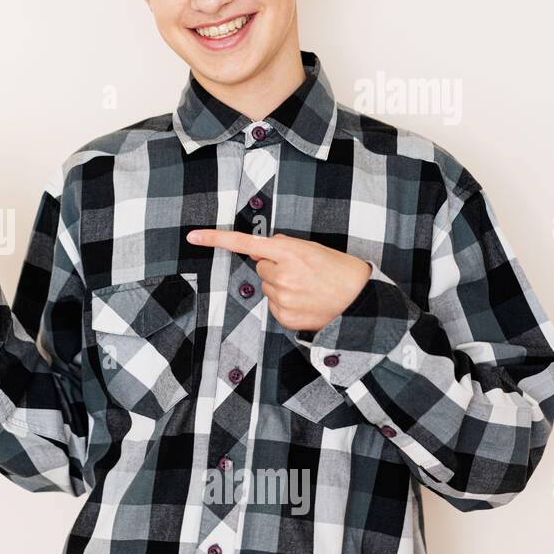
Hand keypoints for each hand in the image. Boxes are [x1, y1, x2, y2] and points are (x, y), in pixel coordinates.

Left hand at [185, 229, 371, 331]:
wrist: (361, 302)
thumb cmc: (340, 271)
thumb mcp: (314, 249)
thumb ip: (284, 246)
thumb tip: (261, 247)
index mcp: (289, 253)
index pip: (245, 243)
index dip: (216, 239)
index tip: (193, 237)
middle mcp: (281, 275)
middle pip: (260, 266)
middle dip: (275, 267)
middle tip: (303, 272)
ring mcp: (281, 298)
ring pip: (267, 287)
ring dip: (281, 286)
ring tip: (308, 288)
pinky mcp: (283, 317)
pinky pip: (273, 305)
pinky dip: (286, 303)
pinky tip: (306, 302)